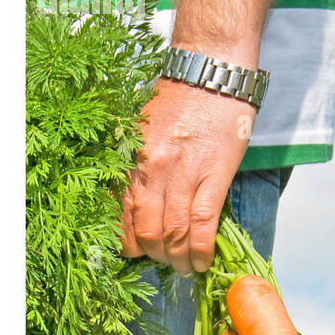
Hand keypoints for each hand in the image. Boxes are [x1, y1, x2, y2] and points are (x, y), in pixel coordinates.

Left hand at [120, 77, 255, 274]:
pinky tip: (203, 262)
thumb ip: (135, 168)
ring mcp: (181, 175)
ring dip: (179, 260)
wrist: (210, 67)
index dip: (130, 247)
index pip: (121, 221)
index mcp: (130, 165)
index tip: (140, 254)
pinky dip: (201, 250)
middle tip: (166, 261)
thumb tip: (137, 206)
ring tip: (187, 266)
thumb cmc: (176, 98)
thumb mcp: (141, 134)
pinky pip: (202, 224)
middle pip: (147, 234)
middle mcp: (150, 173)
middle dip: (156, 257)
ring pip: (173, 235)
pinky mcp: (213, 174)